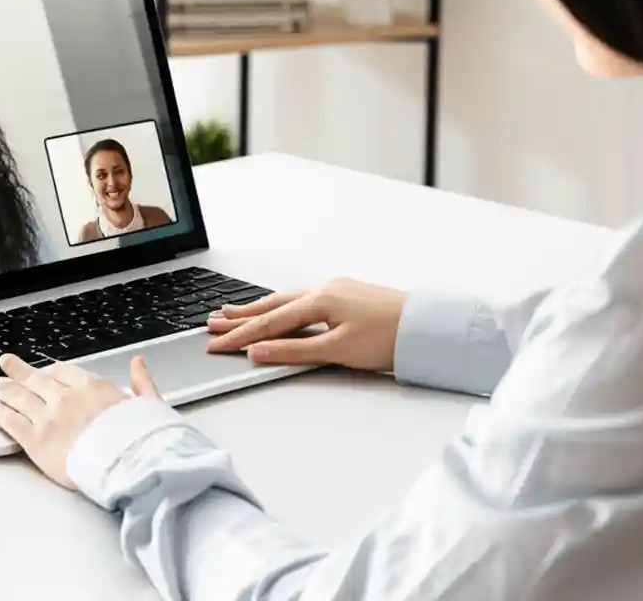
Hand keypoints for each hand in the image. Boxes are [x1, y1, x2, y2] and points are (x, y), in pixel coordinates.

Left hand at [0, 354, 160, 489]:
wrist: (129, 467)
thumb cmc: (142, 440)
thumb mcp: (150, 404)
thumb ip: (142, 382)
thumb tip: (138, 362)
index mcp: (93, 388)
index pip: (63, 372)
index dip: (52, 373)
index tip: (47, 372)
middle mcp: (67, 398)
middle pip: (36, 379)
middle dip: (19, 370)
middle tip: (7, 364)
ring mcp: (49, 418)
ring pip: (19, 397)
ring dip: (7, 391)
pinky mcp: (36, 441)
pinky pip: (12, 422)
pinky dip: (1, 415)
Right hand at [205, 278, 406, 372]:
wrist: (430, 327)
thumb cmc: (391, 337)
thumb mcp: (338, 350)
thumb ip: (295, 351)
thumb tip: (259, 352)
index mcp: (320, 300)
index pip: (268, 322)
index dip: (239, 336)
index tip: (215, 343)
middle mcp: (325, 289)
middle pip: (272, 305)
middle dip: (241, 316)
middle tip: (213, 322)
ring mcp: (337, 290)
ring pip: (287, 300)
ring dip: (260, 308)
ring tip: (235, 313)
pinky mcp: (349, 295)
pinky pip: (303, 298)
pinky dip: (282, 306)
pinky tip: (279, 309)